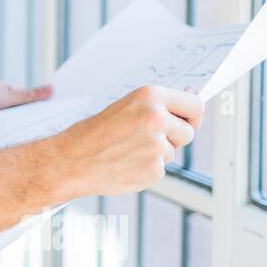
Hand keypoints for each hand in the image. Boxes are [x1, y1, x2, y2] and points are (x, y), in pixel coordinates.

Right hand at [47, 85, 203, 198]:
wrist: (71, 160)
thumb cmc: (94, 132)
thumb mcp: (126, 106)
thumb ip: (160, 104)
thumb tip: (192, 98)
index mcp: (150, 96)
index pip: (195, 105)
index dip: (192, 115)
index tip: (188, 119)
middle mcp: (157, 119)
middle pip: (189, 132)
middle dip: (174, 136)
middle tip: (145, 137)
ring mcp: (157, 146)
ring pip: (173, 151)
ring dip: (157, 152)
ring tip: (127, 149)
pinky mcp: (154, 170)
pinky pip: (161, 168)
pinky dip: (146, 167)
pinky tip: (125, 162)